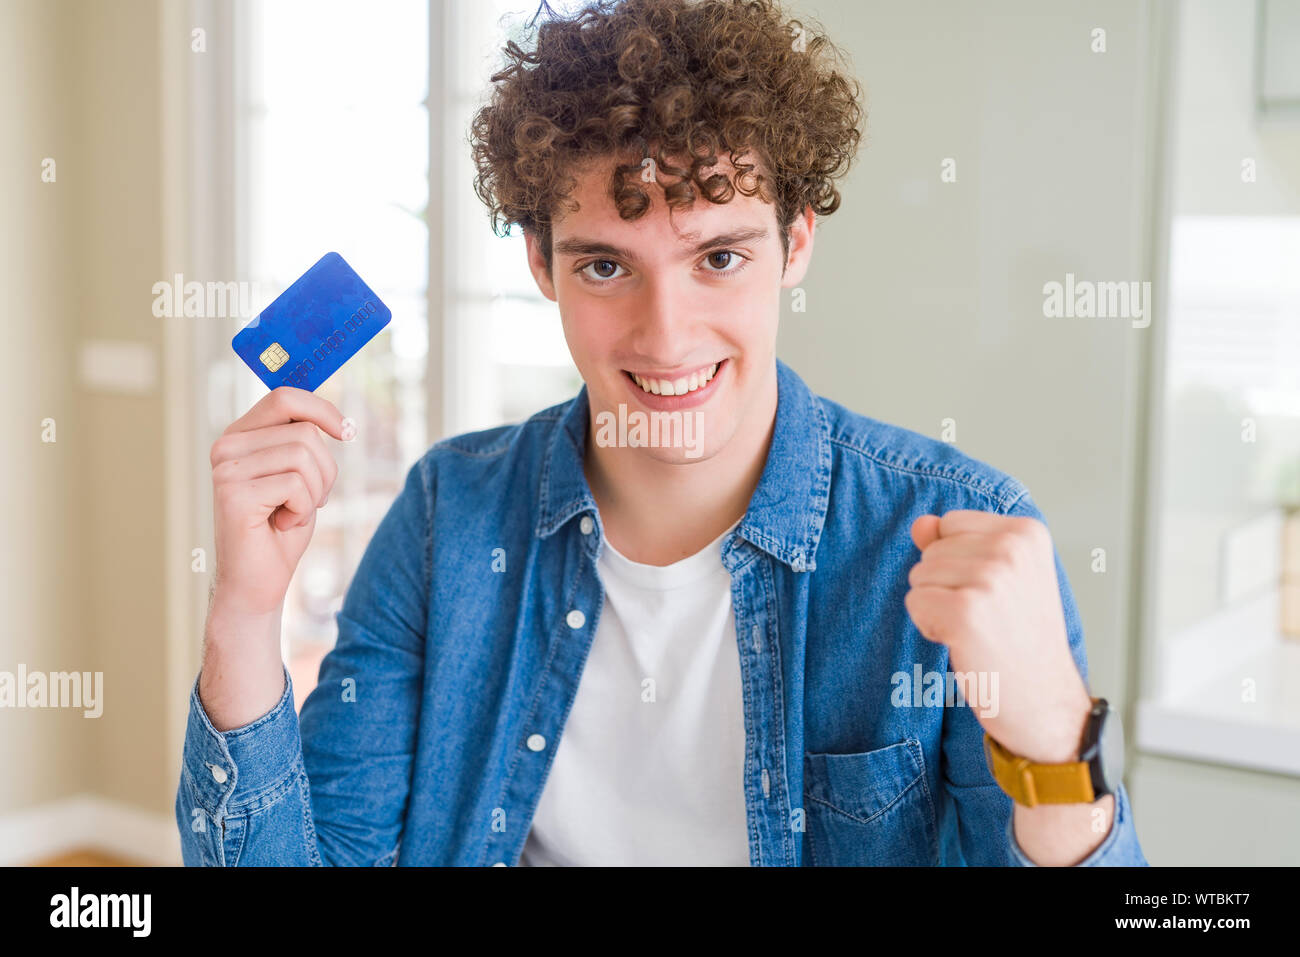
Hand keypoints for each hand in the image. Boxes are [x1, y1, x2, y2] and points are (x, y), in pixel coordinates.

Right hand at [209, 386, 348, 619]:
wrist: (257, 583)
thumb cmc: (282, 529)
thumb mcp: (300, 476)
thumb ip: (304, 442)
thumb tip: (334, 418)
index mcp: (240, 435)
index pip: (284, 397)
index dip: (323, 408)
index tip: (348, 432)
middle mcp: (226, 446)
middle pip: (305, 431)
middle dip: (325, 470)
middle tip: (309, 500)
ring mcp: (226, 469)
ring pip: (304, 456)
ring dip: (315, 492)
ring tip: (291, 513)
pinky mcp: (233, 494)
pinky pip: (296, 485)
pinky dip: (303, 509)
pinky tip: (281, 524)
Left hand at [904, 510, 1090, 763]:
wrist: (1047, 702)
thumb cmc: (1021, 640)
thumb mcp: (998, 578)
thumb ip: (955, 543)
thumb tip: (920, 523)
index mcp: (1026, 532)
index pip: (950, 523)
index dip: (958, 562)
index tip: (995, 594)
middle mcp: (1012, 548)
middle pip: (931, 550)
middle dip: (945, 586)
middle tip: (989, 619)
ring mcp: (990, 578)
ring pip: (919, 576)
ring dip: (937, 608)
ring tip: (979, 631)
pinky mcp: (966, 611)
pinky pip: (915, 602)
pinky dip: (929, 626)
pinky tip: (964, 643)